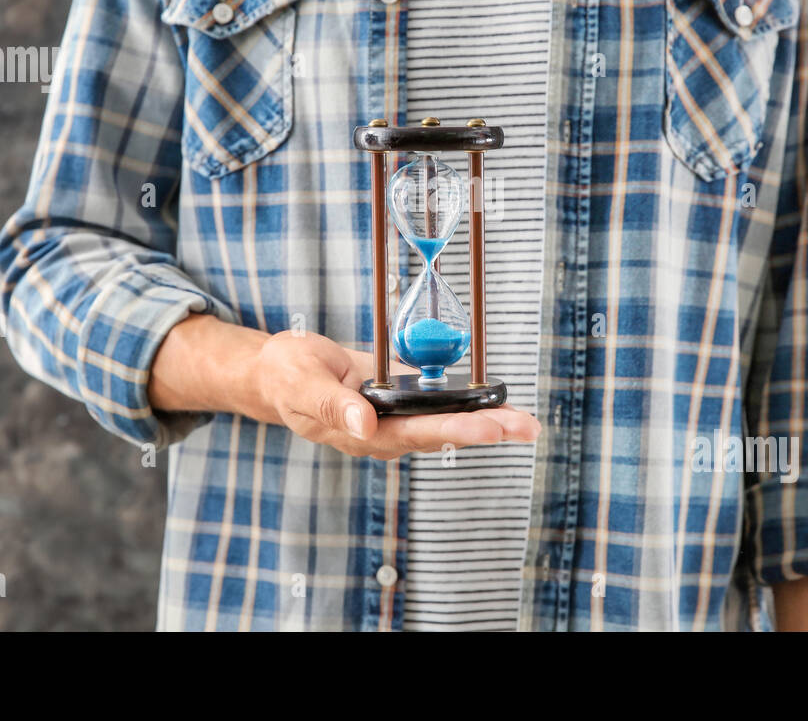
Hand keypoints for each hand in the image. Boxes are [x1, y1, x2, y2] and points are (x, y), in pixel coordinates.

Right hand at [255, 329, 540, 459]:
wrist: (280, 372)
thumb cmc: (286, 377)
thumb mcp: (301, 383)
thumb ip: (332, 406)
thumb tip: (365, 424)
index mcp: (362, 432)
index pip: (416, 434)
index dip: (455, 430)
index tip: (491, 427)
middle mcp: (385, 432)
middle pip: (442, 432)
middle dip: (487, 429)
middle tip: (527, 427)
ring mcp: (395, 418)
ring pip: (446, 421)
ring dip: (487, 418)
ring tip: (526, 421)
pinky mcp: (400, 400)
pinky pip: (439, 403)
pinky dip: (470, 402)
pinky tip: (498, 400)